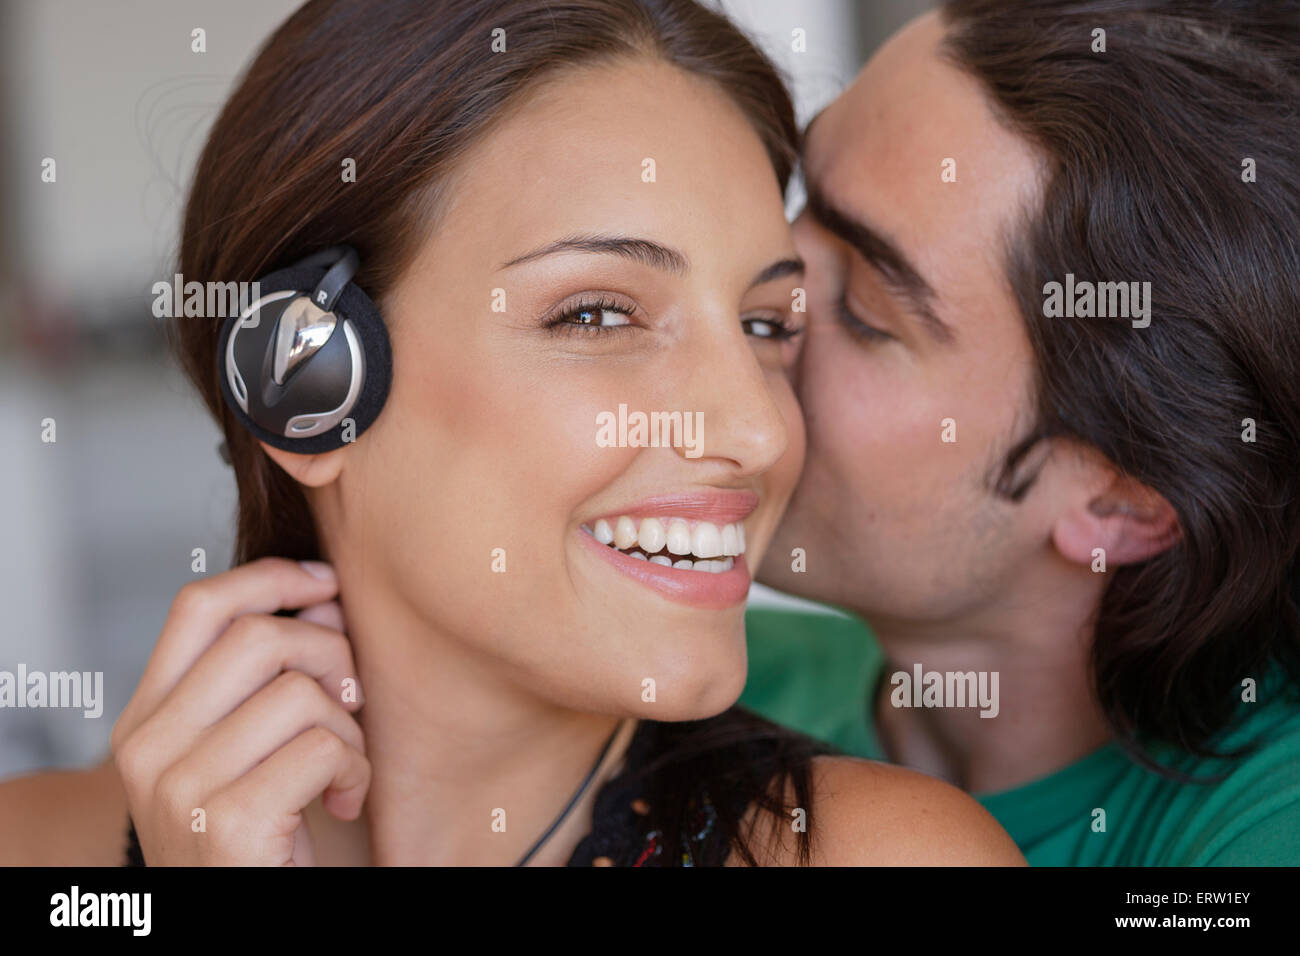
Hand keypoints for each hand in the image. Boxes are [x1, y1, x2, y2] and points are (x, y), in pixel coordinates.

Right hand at [111, 557, 369, 864]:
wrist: (238, 925)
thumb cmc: (255, 837)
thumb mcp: (246, 748)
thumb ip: (270, 675)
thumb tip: (323, 596)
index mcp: (145, 720)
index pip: (198, 606)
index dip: (271, 577)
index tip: (326, 584)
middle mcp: (148, 748)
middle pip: (260, 636)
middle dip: (331, 655)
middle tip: (350, 703)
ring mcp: (181, 788)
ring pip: (301, 693)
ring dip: (348, 728)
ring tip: (342, 768)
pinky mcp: (229, 824)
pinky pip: (324, 749)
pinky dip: (356, 772)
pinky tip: (342, 803)